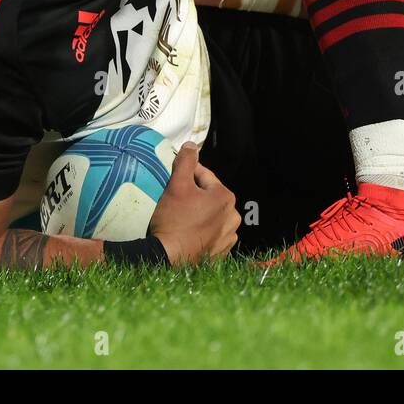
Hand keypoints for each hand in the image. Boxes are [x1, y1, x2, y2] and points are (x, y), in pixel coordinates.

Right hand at [150, 142, 240, 264]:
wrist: (170, 258)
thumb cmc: (174, 219)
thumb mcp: (177, 186)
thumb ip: (186, 162)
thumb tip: (191, 145)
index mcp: (226, 197)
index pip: (204, 176)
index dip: (187, 174)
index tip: (174, 177)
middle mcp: (233, 216)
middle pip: (209, 197)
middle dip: (195, 195)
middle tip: (176, 199)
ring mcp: (229, 236)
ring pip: (211, 216)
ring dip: (200, 213)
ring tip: (182, 217)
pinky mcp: (222, 252)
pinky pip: (212, 234)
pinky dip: (203, 231)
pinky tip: (189, 233)